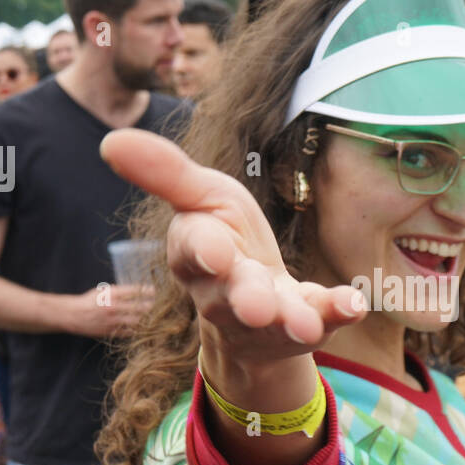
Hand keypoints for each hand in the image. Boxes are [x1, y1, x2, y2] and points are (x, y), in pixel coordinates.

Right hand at [66, 283, 154, 338]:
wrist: (73, 315)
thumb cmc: (89, 301)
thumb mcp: (102, 290)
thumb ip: (118, 291)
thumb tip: (137, 290)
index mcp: (111, 294)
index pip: (135, 291)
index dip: (148, 291)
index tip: (158, 291)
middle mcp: (114, 307)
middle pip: (139, 307)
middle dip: (153, 307)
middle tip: (165, 306)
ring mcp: (113, 321)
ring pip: (137, 322)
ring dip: (149, 320)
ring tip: (160, 319)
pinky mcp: (111, 332)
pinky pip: (130, 332)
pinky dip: (139, 330)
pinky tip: (148, 329)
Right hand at [98, 128, 364, 371]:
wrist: (254, 308)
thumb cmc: (225, 241)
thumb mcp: (201, 198)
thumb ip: (166, 173)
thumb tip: (110, 139)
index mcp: (198, 255)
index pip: (192, 252)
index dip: (201, 251)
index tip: (212, 250)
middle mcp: (227, 294)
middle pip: (229, 297)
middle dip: (243, 298)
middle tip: (255, 306)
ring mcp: (267, 317)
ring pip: (272, 322)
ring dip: (289, 320)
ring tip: (304, 324)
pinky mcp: (304, 326)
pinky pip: (322, 320)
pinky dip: (336, 313)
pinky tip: (353, 304)